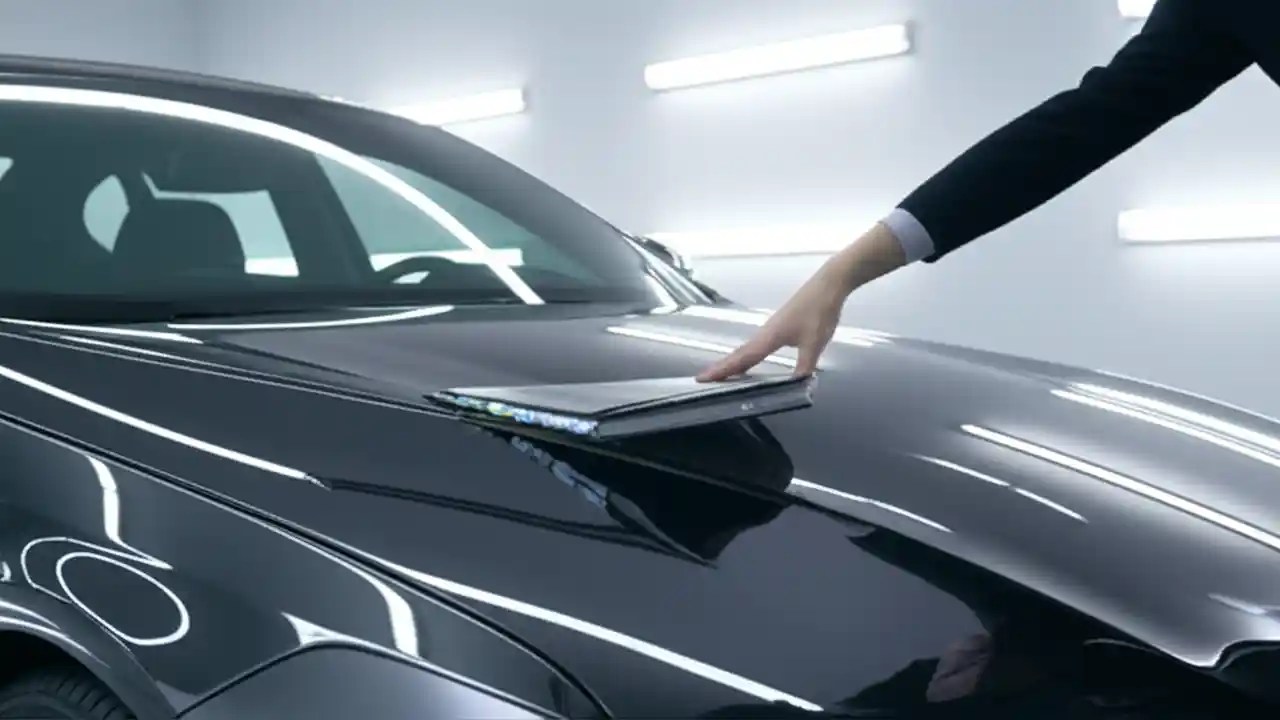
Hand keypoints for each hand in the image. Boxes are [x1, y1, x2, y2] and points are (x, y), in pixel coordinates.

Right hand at [697, 268, 845, 379]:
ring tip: (721, 373)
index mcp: (769, 337)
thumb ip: (805, 366)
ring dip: (733, 361)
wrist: (827, 285)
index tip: (703, 377)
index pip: (742, 359)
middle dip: (721, 367)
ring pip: (747, 348)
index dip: (723, 370)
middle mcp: (765, 332)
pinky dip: (747, 355)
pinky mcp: (778, 325)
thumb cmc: (820, 312)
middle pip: (739, 354)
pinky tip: (749, 360)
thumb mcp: (815, 343)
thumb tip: (797, 386)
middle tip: (703, 378)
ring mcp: (771, 328)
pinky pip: (756, 344)